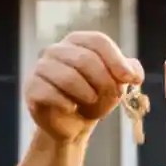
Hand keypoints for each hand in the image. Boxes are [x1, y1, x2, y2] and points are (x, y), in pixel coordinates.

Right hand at [24, 31, 145, 141]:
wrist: (72, 123)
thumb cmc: (95, 98)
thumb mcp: (116, 83)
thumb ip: (128, 71)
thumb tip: (134, 73)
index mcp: (78, 42)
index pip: (98, 41)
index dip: (116, 60)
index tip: (131, 80)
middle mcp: (57, 49)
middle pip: (85, 59)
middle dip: (104, 82)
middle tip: (111, 98)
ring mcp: (41, 67)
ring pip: (68, 76)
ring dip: (87, 94)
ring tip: (91, 102)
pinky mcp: (31, 87)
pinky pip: (49, 93)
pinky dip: (66, 103)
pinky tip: (71, 108)